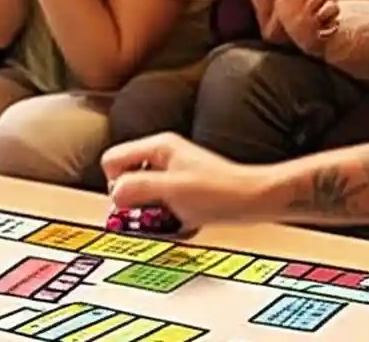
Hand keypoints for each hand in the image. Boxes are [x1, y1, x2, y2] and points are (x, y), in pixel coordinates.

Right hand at [101, 133, 273, 230]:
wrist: (255, 200)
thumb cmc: (220, 192)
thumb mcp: (170, 190)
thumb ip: (136, 189)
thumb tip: (114, 195)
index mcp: (158, 147)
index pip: (112, 160)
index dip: (115, 185)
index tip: (133, 203)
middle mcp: (163, 155)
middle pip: (125, 178)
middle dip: (135, 202)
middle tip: (155, 213)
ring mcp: (173, 173)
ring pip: (143, 194)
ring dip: (152, 212)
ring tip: (173, 218)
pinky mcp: (183, 190)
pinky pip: (161, 205)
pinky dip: (168, 217)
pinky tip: (184, 222)